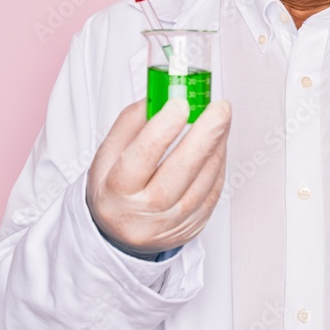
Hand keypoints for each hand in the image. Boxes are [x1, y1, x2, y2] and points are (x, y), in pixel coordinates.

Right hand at [86, 97, 230, 256]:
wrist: (120, 232)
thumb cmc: (114, 188)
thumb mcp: (108, 154)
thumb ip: (132, 122)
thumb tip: (162, 97)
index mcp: (116, 191)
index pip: (141, 157)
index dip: (162, 129)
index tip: (180, 103)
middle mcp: (143, 212)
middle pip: (178, 173)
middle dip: (204, 136)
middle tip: (219, 109)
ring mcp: (170, 224)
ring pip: (202, 183)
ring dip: (217, 147)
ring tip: (221, 120)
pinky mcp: (193, 228)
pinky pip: (213, 193)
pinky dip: (219, 164)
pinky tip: (219, 144)